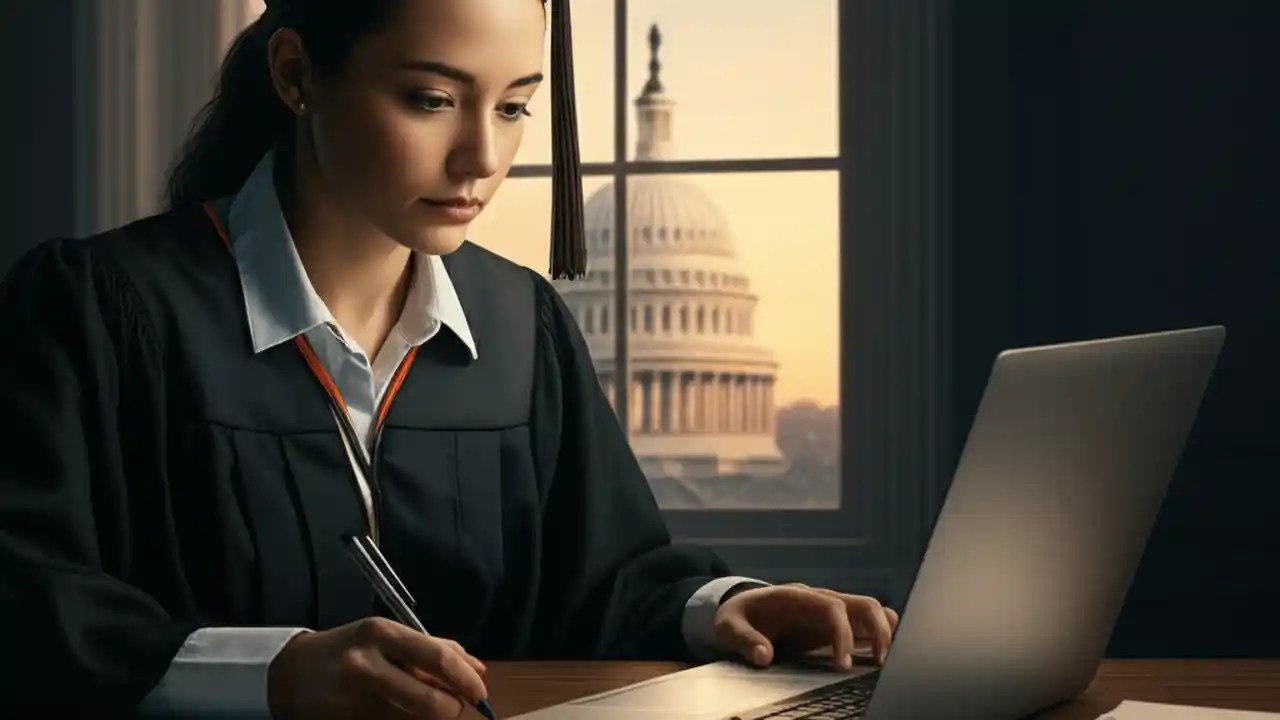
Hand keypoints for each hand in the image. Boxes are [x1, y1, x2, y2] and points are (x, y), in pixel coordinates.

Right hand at [267, 617, 489, 719]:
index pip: (438, 658)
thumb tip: (477, 668)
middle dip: (450, 709)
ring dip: (427, 719)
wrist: (287, 674)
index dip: (467, 680)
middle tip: (451, 705)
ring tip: (419, 707)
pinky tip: (399, 715)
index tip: (480, 693)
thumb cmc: (348, 651)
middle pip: (431, 703)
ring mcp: (354, 701)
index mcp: (381, 634)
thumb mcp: (385, 637)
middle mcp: (367, 665)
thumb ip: (433, 649)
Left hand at [712, 583, 899, 669]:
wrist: (742, 607)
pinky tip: (876, 658)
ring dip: (883, 632)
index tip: (843, 664)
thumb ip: (745, 639)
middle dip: (878, 631)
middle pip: (863, 603)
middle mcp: (820, 599)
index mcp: (797, 596)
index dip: (843, 634)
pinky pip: (865, 623)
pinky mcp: (835, 622)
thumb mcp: (729, 626)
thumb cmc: (739, 616)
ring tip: (882, 662)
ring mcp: (830, 609)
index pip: (832, 607)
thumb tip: (764, 656)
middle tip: (879, 663)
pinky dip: (877, 636)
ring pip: (871, 610)